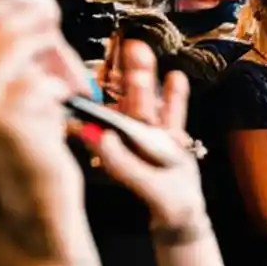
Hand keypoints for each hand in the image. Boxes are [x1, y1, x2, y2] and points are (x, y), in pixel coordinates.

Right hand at [0, 7, 90, 254]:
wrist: (28, 217)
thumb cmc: (8, 165)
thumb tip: (1, 20)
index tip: (13, 4)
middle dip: (21, 22)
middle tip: (44, 19)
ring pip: (13, 49)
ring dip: (41, 45)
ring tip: (57, 51)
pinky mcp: (8, 121)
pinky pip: (40, 81)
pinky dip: (57, 87)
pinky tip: (62, 103)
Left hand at [87, 55, 204, 228]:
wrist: (183, 215)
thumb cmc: (165, 207)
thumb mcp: (147, 188)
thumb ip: (123, 164)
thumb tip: (97, 136)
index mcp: (116, 150)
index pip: (102, 120)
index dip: (94, 98)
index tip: (82, 77)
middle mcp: (130, 140)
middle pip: (127, 103)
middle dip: (126, 76)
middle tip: (126, 50)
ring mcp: (152, 136)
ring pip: (148, 103)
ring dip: (145, 78)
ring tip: (141, 50)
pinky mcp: (172, 138)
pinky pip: (174, 114)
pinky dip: (175, 97)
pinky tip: (176, 76)